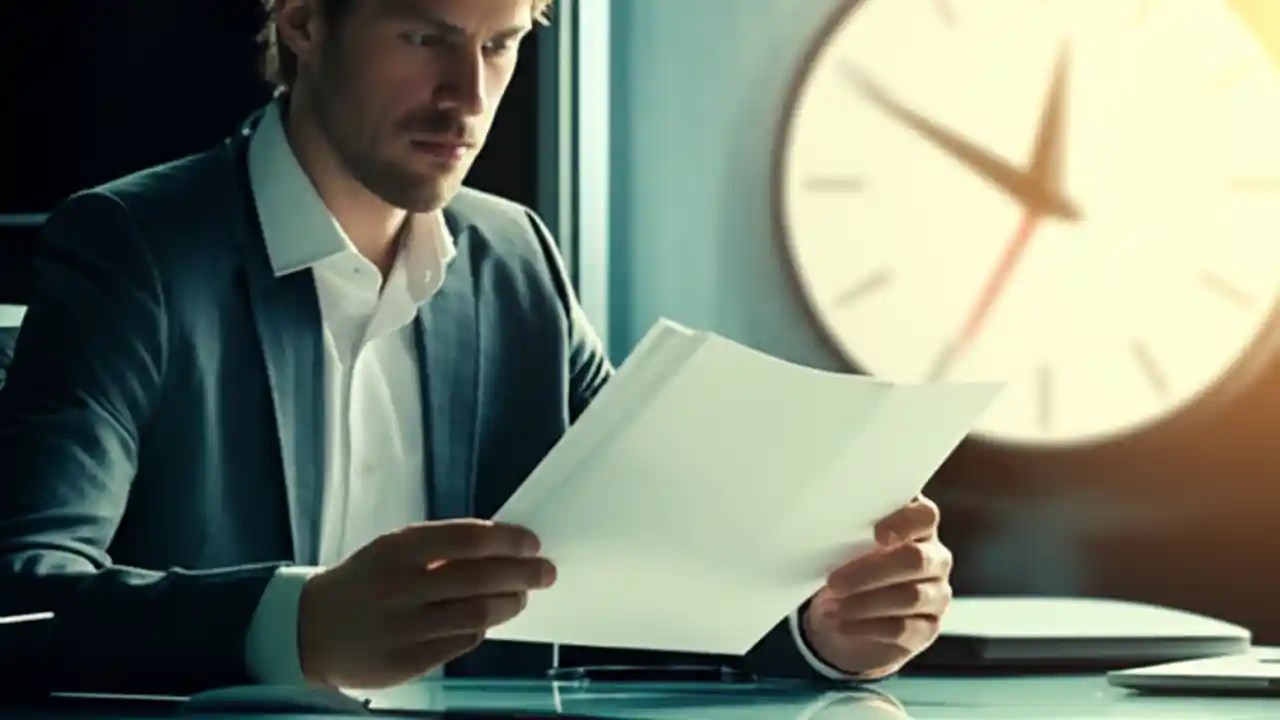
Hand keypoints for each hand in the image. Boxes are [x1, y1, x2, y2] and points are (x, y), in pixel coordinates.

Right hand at [297, 519, 555, 688]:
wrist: (310, 629)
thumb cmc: (365, 581)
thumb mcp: (391, 551)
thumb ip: (439, 548)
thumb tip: (501, 547)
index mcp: (398, 549)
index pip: (468, 538)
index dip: (508, 539)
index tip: (532, 542)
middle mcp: (402, 586)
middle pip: (480, 579)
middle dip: (523, 573)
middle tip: (545, 572)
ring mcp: (405, 627)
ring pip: (477, 614)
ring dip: (510, 603)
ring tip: (520, 597)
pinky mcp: (407, 662)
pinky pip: (461, 642)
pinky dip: (480, 628)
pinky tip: (484, 620)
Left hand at [801, 496, 952, 678]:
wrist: (847, 616)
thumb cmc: (849, 567)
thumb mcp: (846, 545)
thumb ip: (849, 532)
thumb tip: (824, 528)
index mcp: (917, 527)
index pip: (925, 516)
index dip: (905, 522)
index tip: (877, 533)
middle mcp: (935, 559)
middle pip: (916, 560)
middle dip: (870, 571)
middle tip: (833, 581)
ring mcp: (936, 595)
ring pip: (910, 597)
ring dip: (864, 603)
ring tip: (830, 607)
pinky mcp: (928, 628)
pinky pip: (904, 629)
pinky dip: (867, 627)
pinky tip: (842, 625)